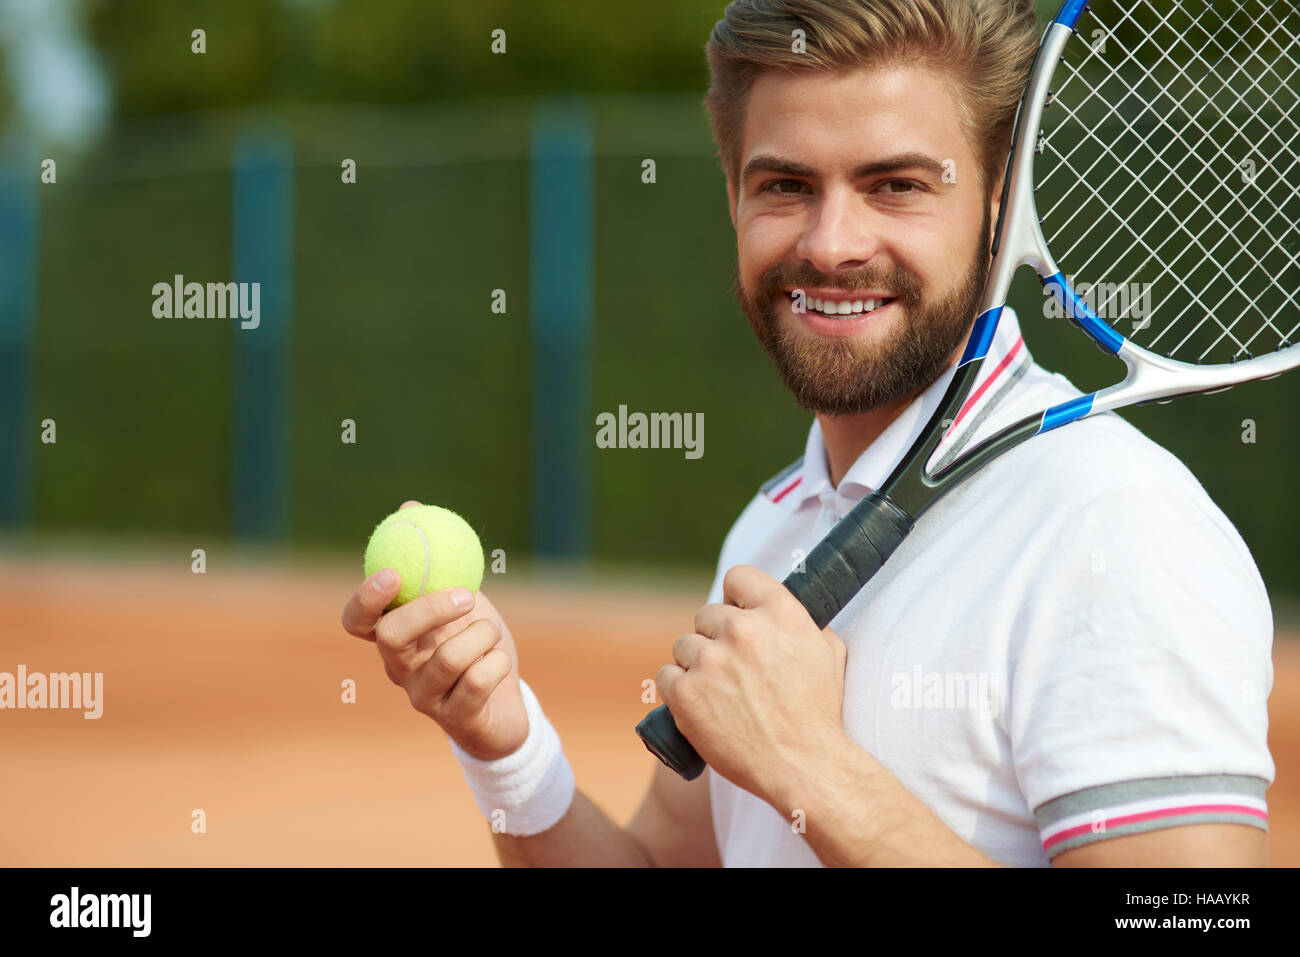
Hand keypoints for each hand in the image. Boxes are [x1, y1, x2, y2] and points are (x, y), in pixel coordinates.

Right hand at [340, 500, 527, 759]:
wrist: (506, 703)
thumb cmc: (476, 642)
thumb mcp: (461, 596)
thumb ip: (437, 559)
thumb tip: (410, 505)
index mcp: (393, 636)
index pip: (357, 620)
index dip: (366, 598)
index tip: (394, 573)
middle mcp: (398, 667)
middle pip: (391, 636)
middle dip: (428, 610)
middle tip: (465, 595)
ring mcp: (423, 697)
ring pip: (445, 659)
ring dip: (481, 635)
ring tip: (491, 631)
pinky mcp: (455, 718)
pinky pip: (479, 680)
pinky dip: (498, 661)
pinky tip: (500, 660)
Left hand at [656, 565, 848, 802]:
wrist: (803, 765)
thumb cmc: (819, 713)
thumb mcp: (828, 652)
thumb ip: (801, 622)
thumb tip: (778, 610)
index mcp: (780, 612)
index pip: (738, 577)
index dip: (735, 597)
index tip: (736, 614)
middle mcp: (743, 629)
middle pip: (707, 615)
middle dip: (716, 638)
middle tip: (732, 669)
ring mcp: (711, 660)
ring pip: (684, 645)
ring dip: (696, 664)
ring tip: (718, 693)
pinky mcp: (686, 692)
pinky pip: (667, 676)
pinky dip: (678, 690)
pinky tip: (699, 705)